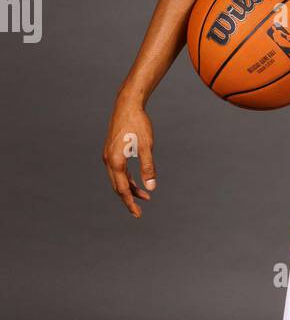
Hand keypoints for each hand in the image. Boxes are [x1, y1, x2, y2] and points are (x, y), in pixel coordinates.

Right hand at [103, 95, 155, 217]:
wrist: (127, 105)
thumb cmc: (138, 124)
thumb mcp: (147, 146)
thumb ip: (148, 168)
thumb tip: (151, 188)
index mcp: (116, 161)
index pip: (122, 189)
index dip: (130, 203)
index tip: (138, 214)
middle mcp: (108, 160)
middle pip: (117, 186)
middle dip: (129, 199)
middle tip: (140, 211)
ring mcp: (108, 155)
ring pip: (117, 179)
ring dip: (129, 188)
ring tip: (145, 196)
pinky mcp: (111, 151)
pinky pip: (117, 170)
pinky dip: (126, 178)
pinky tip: (137, 181)